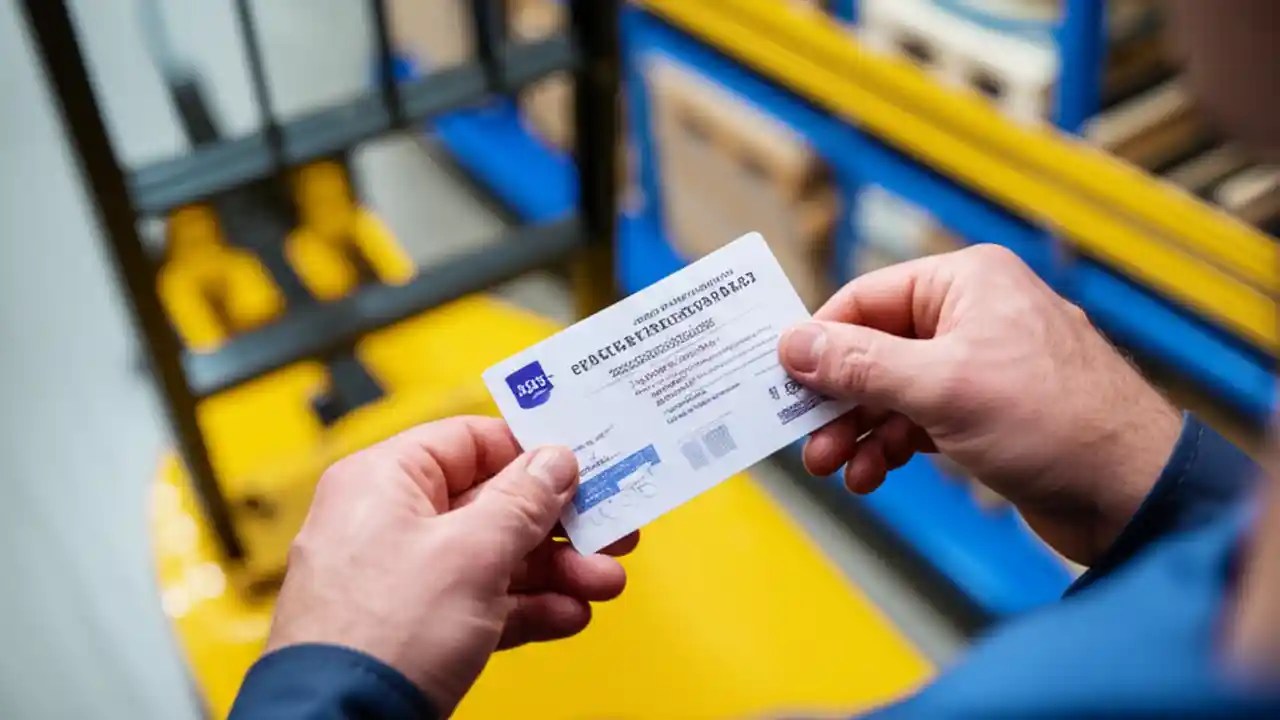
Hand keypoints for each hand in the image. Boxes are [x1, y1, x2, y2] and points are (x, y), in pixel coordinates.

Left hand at [264, 416, 636, 714]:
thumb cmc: (381, 633)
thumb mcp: (471, 553)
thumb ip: (521, 502)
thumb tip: (552, 463)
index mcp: (384, 480)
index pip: (469, 441)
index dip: (530, 451)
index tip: (582, 462)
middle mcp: (388, 521)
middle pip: (491, 503)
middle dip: (557, 523)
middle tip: (610, 528)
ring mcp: (401, 577)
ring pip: (493, 557)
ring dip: (554, 570)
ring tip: (603, 581)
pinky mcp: (414, 627)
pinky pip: (481, 602)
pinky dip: (525, 607)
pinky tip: (567, 614)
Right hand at [778, 245, 1180, 564]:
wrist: (1131, 493)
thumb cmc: (1053, 421)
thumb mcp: (940, 386)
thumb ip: (859, 364)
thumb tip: (794, 343)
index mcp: (967, 282)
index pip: (866, 298)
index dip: (819, 339)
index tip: (781, 379)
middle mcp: (972, 315)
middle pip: (874, 348)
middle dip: (837, 399)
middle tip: (807, 441)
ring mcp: (980, 366)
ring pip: (894, 389)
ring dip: (860, 429)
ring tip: (838, 467)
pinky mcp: (987, 412)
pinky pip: (920, 419)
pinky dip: (892, 445)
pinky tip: (875, 473)